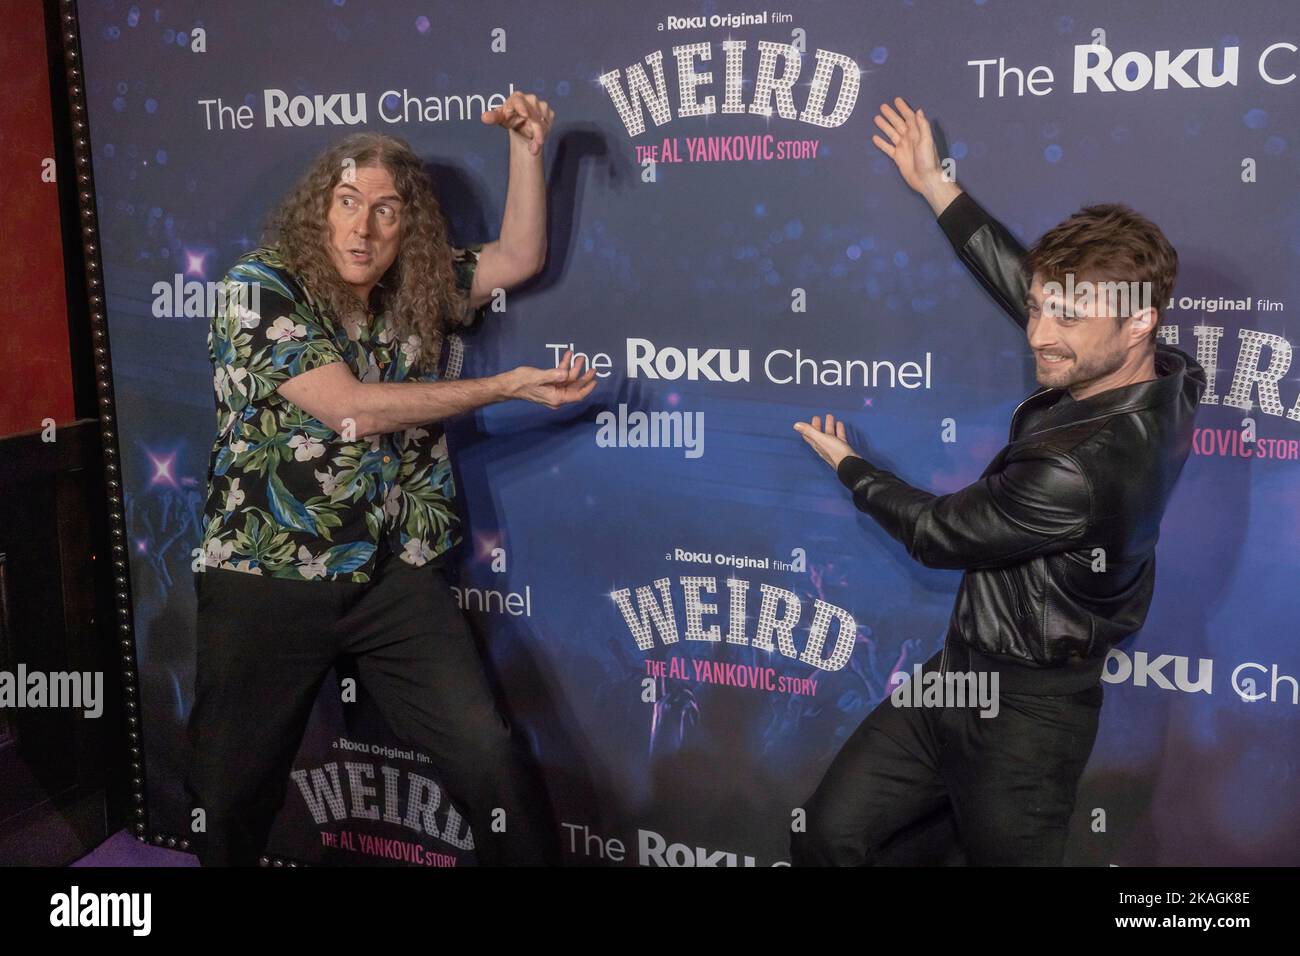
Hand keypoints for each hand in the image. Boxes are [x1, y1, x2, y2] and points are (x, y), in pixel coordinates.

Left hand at [481, 91, 554, 156]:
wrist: (521, 124)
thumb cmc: (509, 118)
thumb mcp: (500, 118)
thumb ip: (493, 117)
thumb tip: (484, 117)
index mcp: (517, 97)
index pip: (519, 101)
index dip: (522, 107)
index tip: (525, 115)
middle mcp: (531, 99)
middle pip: (534, 114)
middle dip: (536, 130)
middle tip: (537, 143)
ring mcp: (542, 106)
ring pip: (543, 122)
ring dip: (539, 136)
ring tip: (533, 146)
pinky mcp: (549, 113)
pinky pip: (548, 125)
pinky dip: (543, 135)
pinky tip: (537, 141)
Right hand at [506, 349, 596, 407]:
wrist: (509, 385)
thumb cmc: (521, 382)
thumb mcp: (537, 377)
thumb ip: (553, 375)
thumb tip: (566, 374)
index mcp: (556, 397)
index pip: (577, 395)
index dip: (587, 388)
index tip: (594, 380)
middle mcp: (556, 396)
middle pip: (574, 387)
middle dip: (582, 376)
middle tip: (590, 366)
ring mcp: (553, 391)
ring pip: (568, 380)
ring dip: (573, 369)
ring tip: (578, 356)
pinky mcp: (549, 385)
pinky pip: (560, 377)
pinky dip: (564, 367)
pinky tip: (567, 357)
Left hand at [793, 413, 859, 471]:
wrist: (849, 463)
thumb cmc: (835, 451)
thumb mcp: (821, 439)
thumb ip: (809, 431)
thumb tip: (795, 425)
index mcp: (817, 445)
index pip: (808, 436)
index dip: (806, 428)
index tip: (806, 422)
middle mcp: (824, 446)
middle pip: (818, 435)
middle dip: (817, 426)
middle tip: (817, 417)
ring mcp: (833, 447)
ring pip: (829, 435)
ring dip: (829, 426)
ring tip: (830, 417)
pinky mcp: (842, 448)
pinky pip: (839, 437)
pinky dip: (838, 430)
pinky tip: (839, 424)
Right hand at [870, 96, 958, 213]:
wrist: (925, 179)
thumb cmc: (928, 160)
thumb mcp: (927, 141)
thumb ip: (922, 126)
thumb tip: (918, 111)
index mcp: (917, 133)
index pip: (909, 117)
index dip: (903, 108)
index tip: (896, 100)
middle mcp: (909, 138)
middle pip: (898, 123)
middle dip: (891, 115)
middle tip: (882, 106)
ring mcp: (902, 147)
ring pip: (891, 133)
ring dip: (884, 126)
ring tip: (876, 118)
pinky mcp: (897, 157)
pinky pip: (888, 148)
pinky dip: (881, 143)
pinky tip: (875, 137)